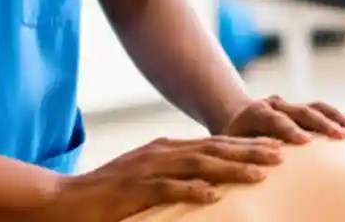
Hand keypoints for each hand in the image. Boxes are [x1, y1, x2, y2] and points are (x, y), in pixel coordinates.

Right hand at [33, 135, 283, 221]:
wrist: (63, 201)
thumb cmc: (107, 195)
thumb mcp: (146, 179)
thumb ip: (173, 176)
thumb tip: (208, 184)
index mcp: (165, 149)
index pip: (213, 144)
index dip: (245, 145)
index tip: (274, 148)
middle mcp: (160, 153)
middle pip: (213, 149)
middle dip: (249, 151)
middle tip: (281, 155)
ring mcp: (147, 170)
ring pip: (199, 165)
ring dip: (232, 168)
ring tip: (261, 174)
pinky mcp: (134, 190)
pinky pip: (168, 189)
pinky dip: (192, 190)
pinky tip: (213, 196)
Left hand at [220, 95, 344, 144]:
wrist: (235, 115)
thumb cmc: (233, 137)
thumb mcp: (231, 143)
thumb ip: (248, 147)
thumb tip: (266, 157)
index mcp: (257, 112)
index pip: (276, 120)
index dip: (291, 130)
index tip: (306, 142)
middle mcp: (276, 104)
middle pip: (302, 111)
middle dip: (323, 124)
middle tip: (341, 136)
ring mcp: (291, 104)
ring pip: (317, 107)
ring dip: (338, 116)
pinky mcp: (302, 108)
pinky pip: (323, 110)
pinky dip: (341, 115)